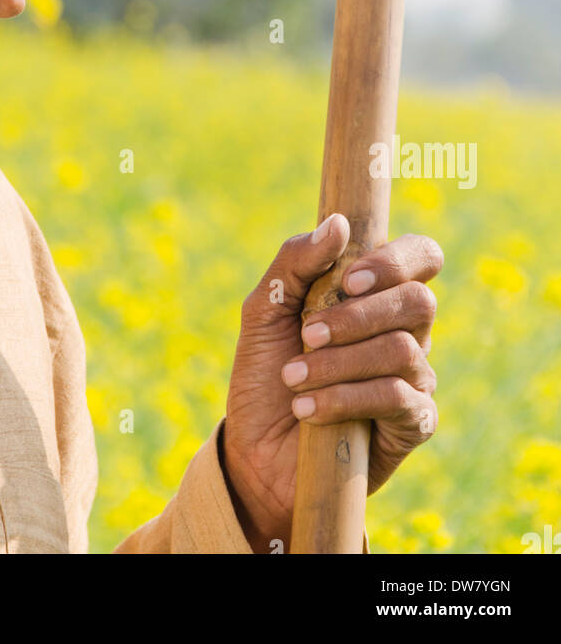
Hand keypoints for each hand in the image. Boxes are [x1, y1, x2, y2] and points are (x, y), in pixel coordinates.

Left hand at [221, 215, 441, 551]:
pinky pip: (398, 398)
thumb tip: (338, 224)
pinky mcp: (412, 424)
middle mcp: (404, 332)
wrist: (255, 452)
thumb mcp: (264, 311)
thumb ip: (296, 262)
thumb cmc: (265, 374)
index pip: (420, 256)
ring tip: (294, 378)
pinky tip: (308, 409)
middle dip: (358, 316)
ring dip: (339, 361)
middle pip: (419, 301)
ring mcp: (414, 378)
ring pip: (402, 350)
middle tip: (308, 333)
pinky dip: (345, 398)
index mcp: (376, 294)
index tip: (347, 280)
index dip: (395, 260)